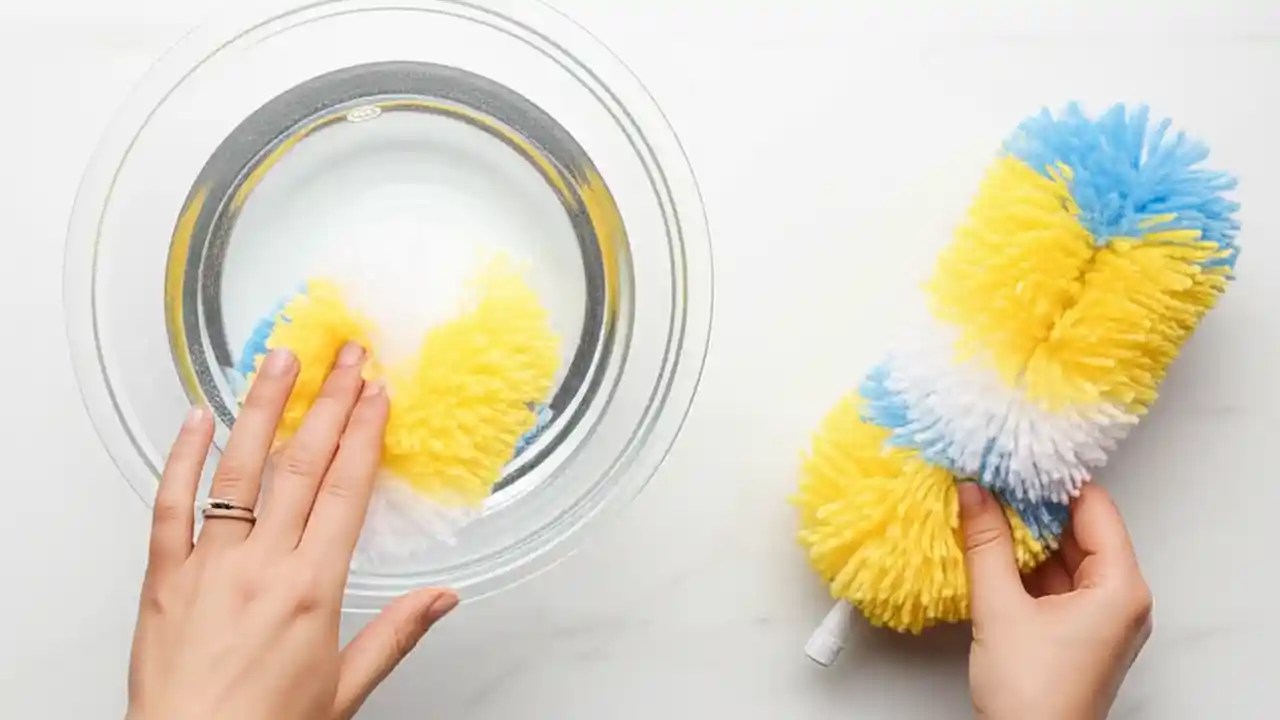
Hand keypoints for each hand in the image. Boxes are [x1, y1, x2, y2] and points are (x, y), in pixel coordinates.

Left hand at [127, 345, 457, 719]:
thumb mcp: (345, 689)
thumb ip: (395, 634)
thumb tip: (443, 599)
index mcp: (312, 588)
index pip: (345, 490)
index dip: (364, 434)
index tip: (377, 393)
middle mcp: (262, 565)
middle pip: (302, 465)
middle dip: (329, 402)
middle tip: (346, 355)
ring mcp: (209, 564)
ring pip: (239, 470)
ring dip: (263, 408)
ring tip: (279, 360)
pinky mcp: (163, 576)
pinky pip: (171, 504)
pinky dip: (183, 457)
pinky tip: (197, 417)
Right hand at [959, 483, 1152, 719]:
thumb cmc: (1032, 698)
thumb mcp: (999, 608)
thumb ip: (986, 543)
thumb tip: (974, 493)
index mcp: (1121, 588)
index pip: (1094, 507)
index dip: (1055, 480)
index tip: (1017, 461)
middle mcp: (1121, 600)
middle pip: (1082, 530)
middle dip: (1035, 507)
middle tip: (993, 481)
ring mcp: (1102, 619)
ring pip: (1066, 556)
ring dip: (1027, 536)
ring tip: (986, 511)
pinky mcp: (1080, 634)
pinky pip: (1057, 583)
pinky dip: (1027, 566)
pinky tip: (993, 551)